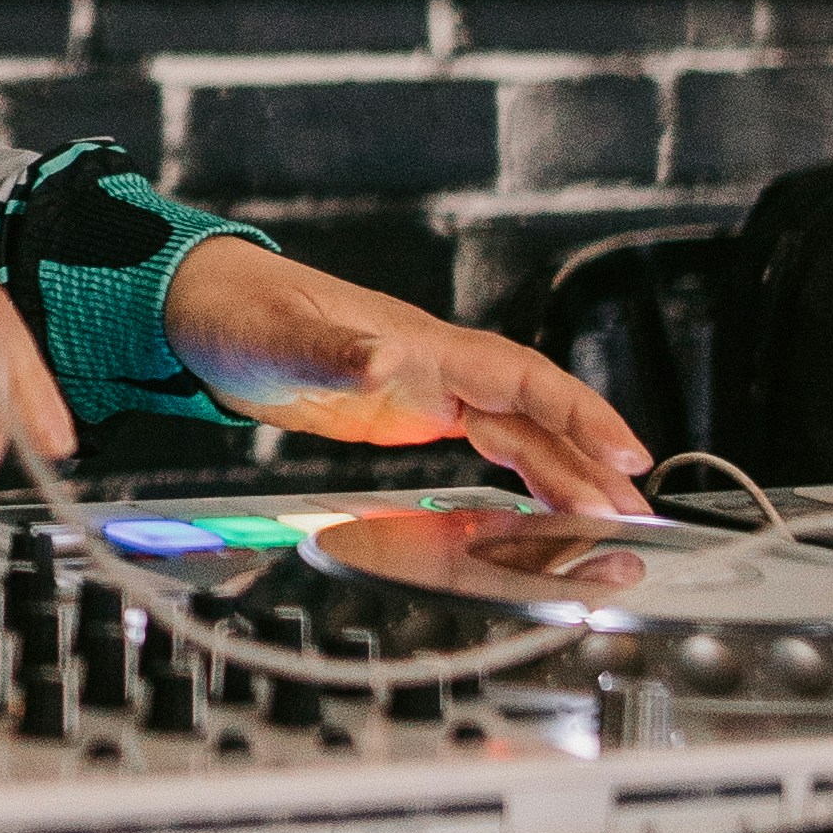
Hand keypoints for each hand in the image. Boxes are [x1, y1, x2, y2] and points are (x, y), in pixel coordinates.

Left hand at [156, 241, 648, 513]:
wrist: (196, 308)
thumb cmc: (236, 312)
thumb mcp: (277, 338)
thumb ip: (333, 351)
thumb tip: (385, 362)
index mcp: (418, 345)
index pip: (521, 377)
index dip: (579, 412)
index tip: (626, 450)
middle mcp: (432, 364)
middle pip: (534, 413)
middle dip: (589, 460)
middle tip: (637, 512)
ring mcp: (421, 387)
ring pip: (515, 433)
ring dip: (563, 474)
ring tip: (609, 523)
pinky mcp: (401, 411)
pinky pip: (481, 443)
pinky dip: (520, 472)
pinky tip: (543, 504)